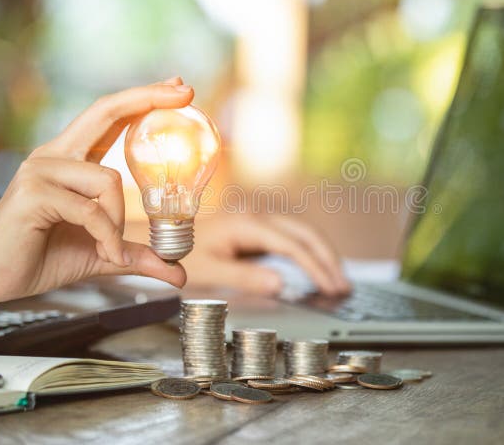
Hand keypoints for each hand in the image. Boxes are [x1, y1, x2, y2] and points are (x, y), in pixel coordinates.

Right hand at [0, 78, 192, 307]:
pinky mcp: (33, 193)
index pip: (109, 117)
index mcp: (69, 160)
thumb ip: (137, 255)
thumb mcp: (101, 253)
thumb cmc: (38, 257)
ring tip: (109, 250)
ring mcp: (41, 171)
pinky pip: (90, 210)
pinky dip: (106, 236)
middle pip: (106, 111)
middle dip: (148, 97)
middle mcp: (54, 156)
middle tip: (186, 91)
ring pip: (109, 181)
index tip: (178, 86)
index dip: (142, 98)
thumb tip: (179, 273)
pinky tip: (104, 253)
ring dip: (117, 222)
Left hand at [183, 213, 349, 295]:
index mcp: (247, 223)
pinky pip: (291, 236)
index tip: (330, 288)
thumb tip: (280, 284)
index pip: (292, 245)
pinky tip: (316, 268)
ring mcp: (258, 218)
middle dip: (328, 258)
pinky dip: (308, 251)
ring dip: (322, 253)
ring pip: (302, 231)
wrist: (160, 238)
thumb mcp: (209, 272)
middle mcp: (257, 215)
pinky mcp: (256, 227)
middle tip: (343, 287)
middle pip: (305, 232)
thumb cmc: (181, 254)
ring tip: (337, 280)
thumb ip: (245, 278)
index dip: (315, 267)